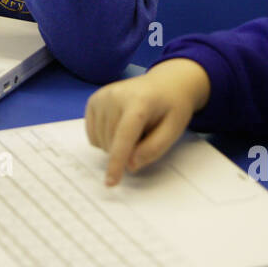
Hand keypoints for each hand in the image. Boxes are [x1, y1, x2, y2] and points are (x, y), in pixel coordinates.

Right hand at [85, 59, 211, 185]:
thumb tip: (130, 165)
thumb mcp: (174, 130)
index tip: (111, 182)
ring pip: (100, 142)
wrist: (165, 84)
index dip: (117, 161)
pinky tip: (119, 127)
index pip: (124, 136)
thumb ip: (154, 149)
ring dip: (116, 146)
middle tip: (145, 135)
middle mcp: (115, 96)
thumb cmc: (171, 108)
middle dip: (126, 151)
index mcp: (139, 101)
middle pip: (111, 143)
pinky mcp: (93, 101)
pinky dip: (105, 139)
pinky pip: (93, 136)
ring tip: (134, 128)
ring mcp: (101, 97)